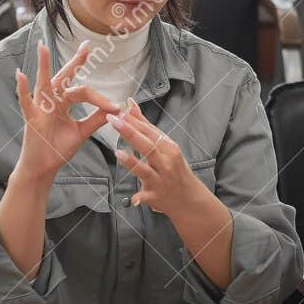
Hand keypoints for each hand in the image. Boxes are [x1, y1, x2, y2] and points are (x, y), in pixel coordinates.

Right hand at [13, 41, 120, 182]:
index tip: (116, 106)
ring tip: (43, 47)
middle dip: (75, 62)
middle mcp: (51, 101)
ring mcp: (40, 108)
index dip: (100, 98)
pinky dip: (22, 89)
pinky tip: (20, 75)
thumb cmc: (58, 148)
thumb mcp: (82, 132)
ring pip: (44, 83)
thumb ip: (96, 119)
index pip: (83, 91)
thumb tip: (116, 108)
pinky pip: (26, 102)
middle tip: (87, 46)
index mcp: (63, 102)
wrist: (44, 168)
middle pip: (64, 78)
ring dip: (43, 65)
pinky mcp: (31, 118)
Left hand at [108, 101, 213, 219]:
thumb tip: (131, 104)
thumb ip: (145, 126)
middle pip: (148, 146)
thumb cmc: (175, 169)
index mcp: (169, 148)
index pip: (150, 131)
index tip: (118, 111)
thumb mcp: (166, 146)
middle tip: (114, 121)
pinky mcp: (156, 196)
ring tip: (118, 153)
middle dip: (130, 133)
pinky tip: (133, 198)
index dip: (134, 120)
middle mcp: (167, 163)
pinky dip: (140, 197)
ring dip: (132, 162)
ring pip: (145, 170)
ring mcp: (162, 180)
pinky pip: (146, 197)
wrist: (189, 199)